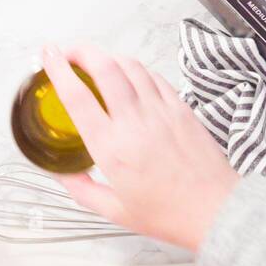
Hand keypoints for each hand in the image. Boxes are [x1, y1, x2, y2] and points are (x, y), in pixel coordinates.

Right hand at [42, 44, 238, 251]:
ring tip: (98, 63)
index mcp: (112, 149)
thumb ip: (82, 190)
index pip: (77, 97)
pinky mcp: (181, 108)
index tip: (49, 56)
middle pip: (105, 67)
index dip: (58, 69)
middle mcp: (135, 123)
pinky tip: (131, 77)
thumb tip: (64, 175)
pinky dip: (136, 70)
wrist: (216, 210)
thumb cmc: (170, 214)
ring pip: (131, 66)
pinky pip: (154, 77)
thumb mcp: (115, 211)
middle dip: (83, 51)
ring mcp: (161, 111)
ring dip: (109, 57)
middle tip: (71, 53)